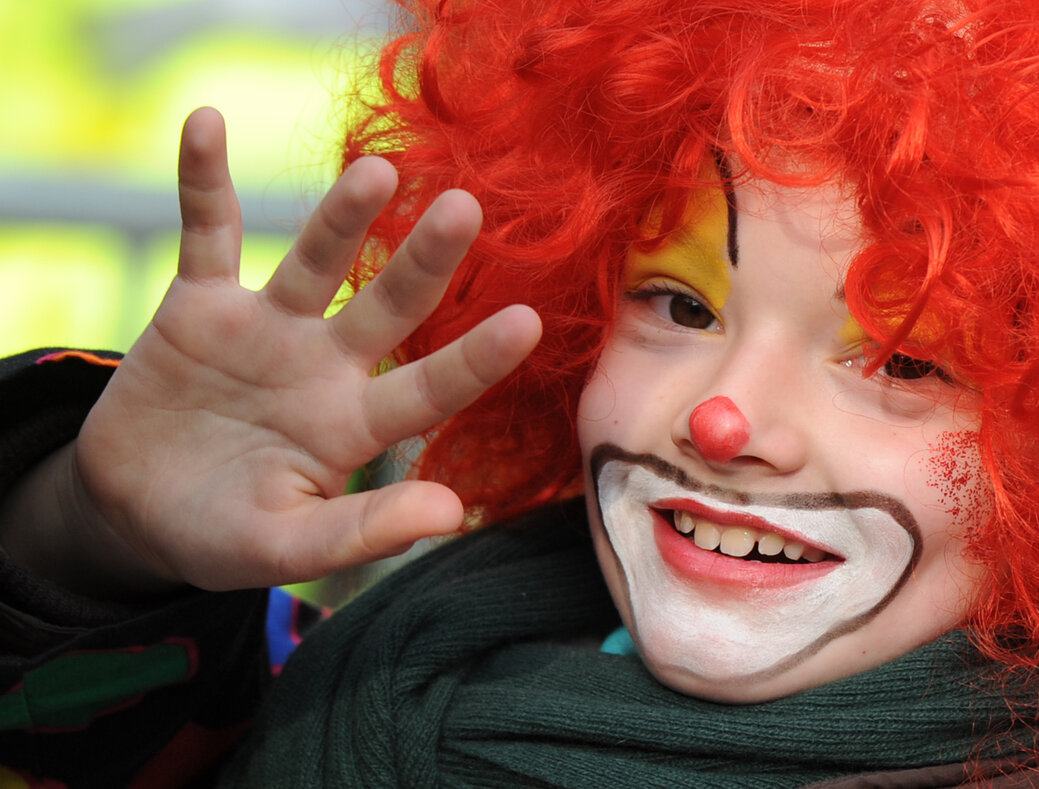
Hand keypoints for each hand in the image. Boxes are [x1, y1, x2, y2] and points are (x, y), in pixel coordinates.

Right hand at [56, 107, 539, 593]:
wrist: (132, 508)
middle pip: (388, 304)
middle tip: (467, 209)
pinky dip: (202, 182)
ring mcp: (267, 327)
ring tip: (379, 172)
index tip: (528, 321)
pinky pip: (206, 232)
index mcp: (354, 425)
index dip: (475, 358)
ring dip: (342, 215)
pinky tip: (206, 124)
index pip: (429, 388)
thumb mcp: (284, 547)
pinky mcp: (200, 304)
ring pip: (315, 259)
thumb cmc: (218, 536)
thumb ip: (361, 532)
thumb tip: (452, 512)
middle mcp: (325, 365)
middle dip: (425, 260)